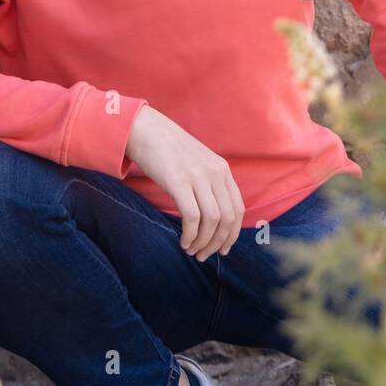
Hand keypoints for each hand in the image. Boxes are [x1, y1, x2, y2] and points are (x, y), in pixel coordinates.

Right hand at [125, 106, 244, 259]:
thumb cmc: (169, 151)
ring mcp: (198, 176)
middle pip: (228, 218)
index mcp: (222, 170)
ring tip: (192, 251)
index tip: (222, 249)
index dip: (232, 234)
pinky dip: (190, 234)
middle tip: (204, 256)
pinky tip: (183, 242)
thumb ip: (209, 184)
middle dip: (218, 243)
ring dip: (203, 242)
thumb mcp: (198, 163)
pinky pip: (192, 216)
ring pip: (212, 220)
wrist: (147, 129)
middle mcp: (215, 173)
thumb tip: (212, 218)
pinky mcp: (179, 182)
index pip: (238, 209)